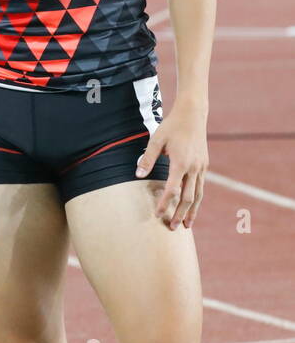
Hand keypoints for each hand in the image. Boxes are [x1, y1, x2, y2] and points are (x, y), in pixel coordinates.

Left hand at [136, 103, 208, 229]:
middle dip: (180, 213)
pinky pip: (201, 187)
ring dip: (192, 211)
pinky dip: (197, 200)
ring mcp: (201, 167)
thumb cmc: (171, 127)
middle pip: (188, 197)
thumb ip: (147, 159)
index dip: (165, 202)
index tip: (158, 214)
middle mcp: (194, 168)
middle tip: (172, 227)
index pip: (172, 189)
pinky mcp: (204, 165)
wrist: (193, 115)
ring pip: (198, 195)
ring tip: (186, 225)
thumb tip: (138, 175)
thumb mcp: (155, 140)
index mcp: (180, 162)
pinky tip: (192, 208)